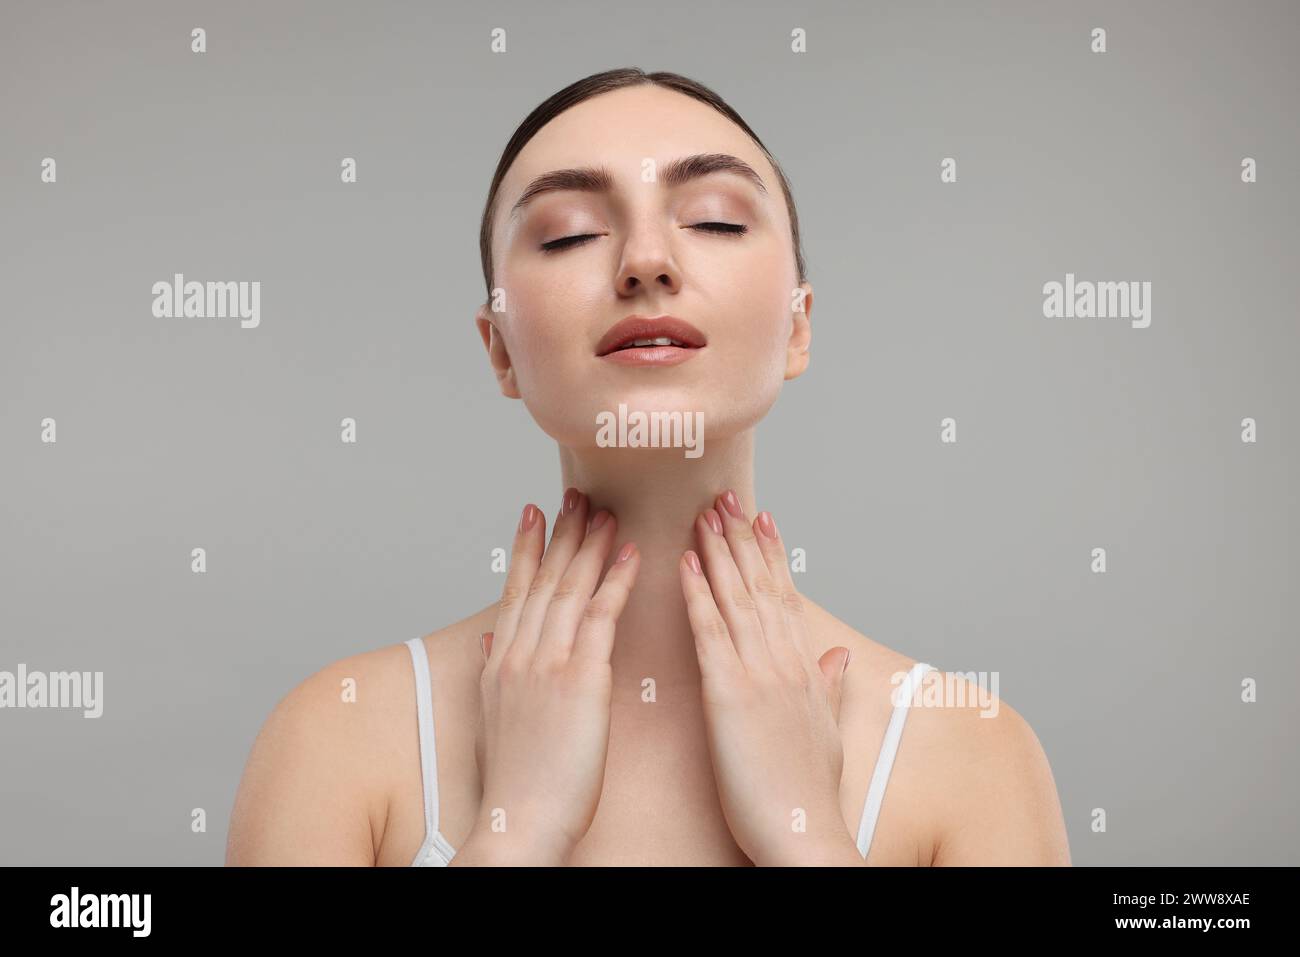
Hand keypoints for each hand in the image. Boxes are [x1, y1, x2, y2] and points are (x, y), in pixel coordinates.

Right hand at [459, 489, 638, 865]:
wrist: (520, 822)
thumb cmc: (518, 783)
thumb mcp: (495, 722)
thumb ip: (496, 676)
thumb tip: (491, 647)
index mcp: (500, 664)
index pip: (514, 590)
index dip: (525, 547)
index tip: (533, 512)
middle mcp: (519, 654)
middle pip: (543, 578)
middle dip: (561, 533)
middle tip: (577, 495)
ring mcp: (547, 663)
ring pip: (571, 588)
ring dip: (590, 545)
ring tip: (606, 510)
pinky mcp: (580, 680)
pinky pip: (602, 616)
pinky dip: (616, 580)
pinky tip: (632, 554)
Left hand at [677, 489, 859, 865]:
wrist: (805, 836)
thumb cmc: (809, 794)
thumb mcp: (828, 731)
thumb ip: (830, 685)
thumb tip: (838, 653)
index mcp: (804, 669)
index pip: (784, 595)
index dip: (770, 553)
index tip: (760, 517)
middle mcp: (784, 661)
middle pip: (760, 584)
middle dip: (740, 537)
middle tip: (725, 496)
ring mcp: (758, 674)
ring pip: (736, 597)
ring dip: (717, 551)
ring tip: (705, 513)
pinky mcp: (730, 695)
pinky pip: (709, 633)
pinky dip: (696, 594)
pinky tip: (683, 563)